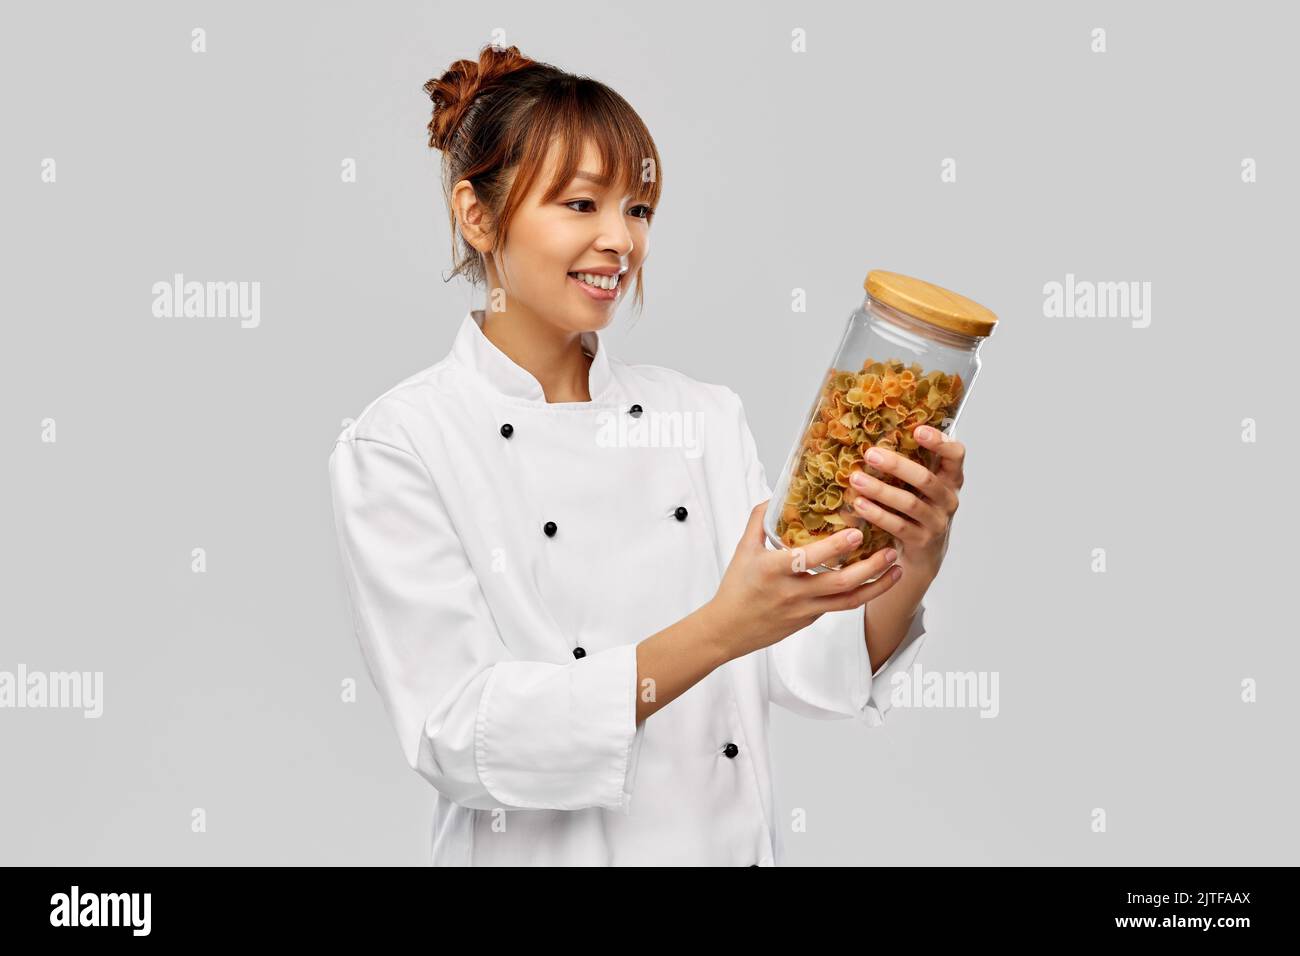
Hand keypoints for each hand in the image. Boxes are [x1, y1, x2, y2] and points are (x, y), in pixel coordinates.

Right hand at [706, 500, 902, 662]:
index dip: (835, 547)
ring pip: (849, 600)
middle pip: (839, 583)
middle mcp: (793, 592)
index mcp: (774, 570)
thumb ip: (759, 519)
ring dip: (877, 585)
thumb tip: (777, 493)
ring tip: (897, 569)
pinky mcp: (811, 619)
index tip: (857, 533)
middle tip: (891, 551)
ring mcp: (805, 609)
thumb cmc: (736, 587)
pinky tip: (877, 581)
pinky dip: (862, 593)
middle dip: (870, 568)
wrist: (728, 630)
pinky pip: (841, 606)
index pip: (808, 559)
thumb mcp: (743, 549)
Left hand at [846, 425, 964, 575]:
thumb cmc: (917, 510)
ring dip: (881, 490)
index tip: (918, 430)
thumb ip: (909, 464)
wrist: (924, 554)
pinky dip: (877, 514)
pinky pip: (898, 525)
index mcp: (950, 479)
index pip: (955, 455)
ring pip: (910, 503)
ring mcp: (937, 522)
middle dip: (897, 465)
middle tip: (870, 454)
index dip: (940, 442)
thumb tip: (873, 436)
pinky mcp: (922, 541)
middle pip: (926, 478)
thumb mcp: (919, 486)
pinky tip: (859, 504)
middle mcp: (948, 499)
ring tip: (856, 480)